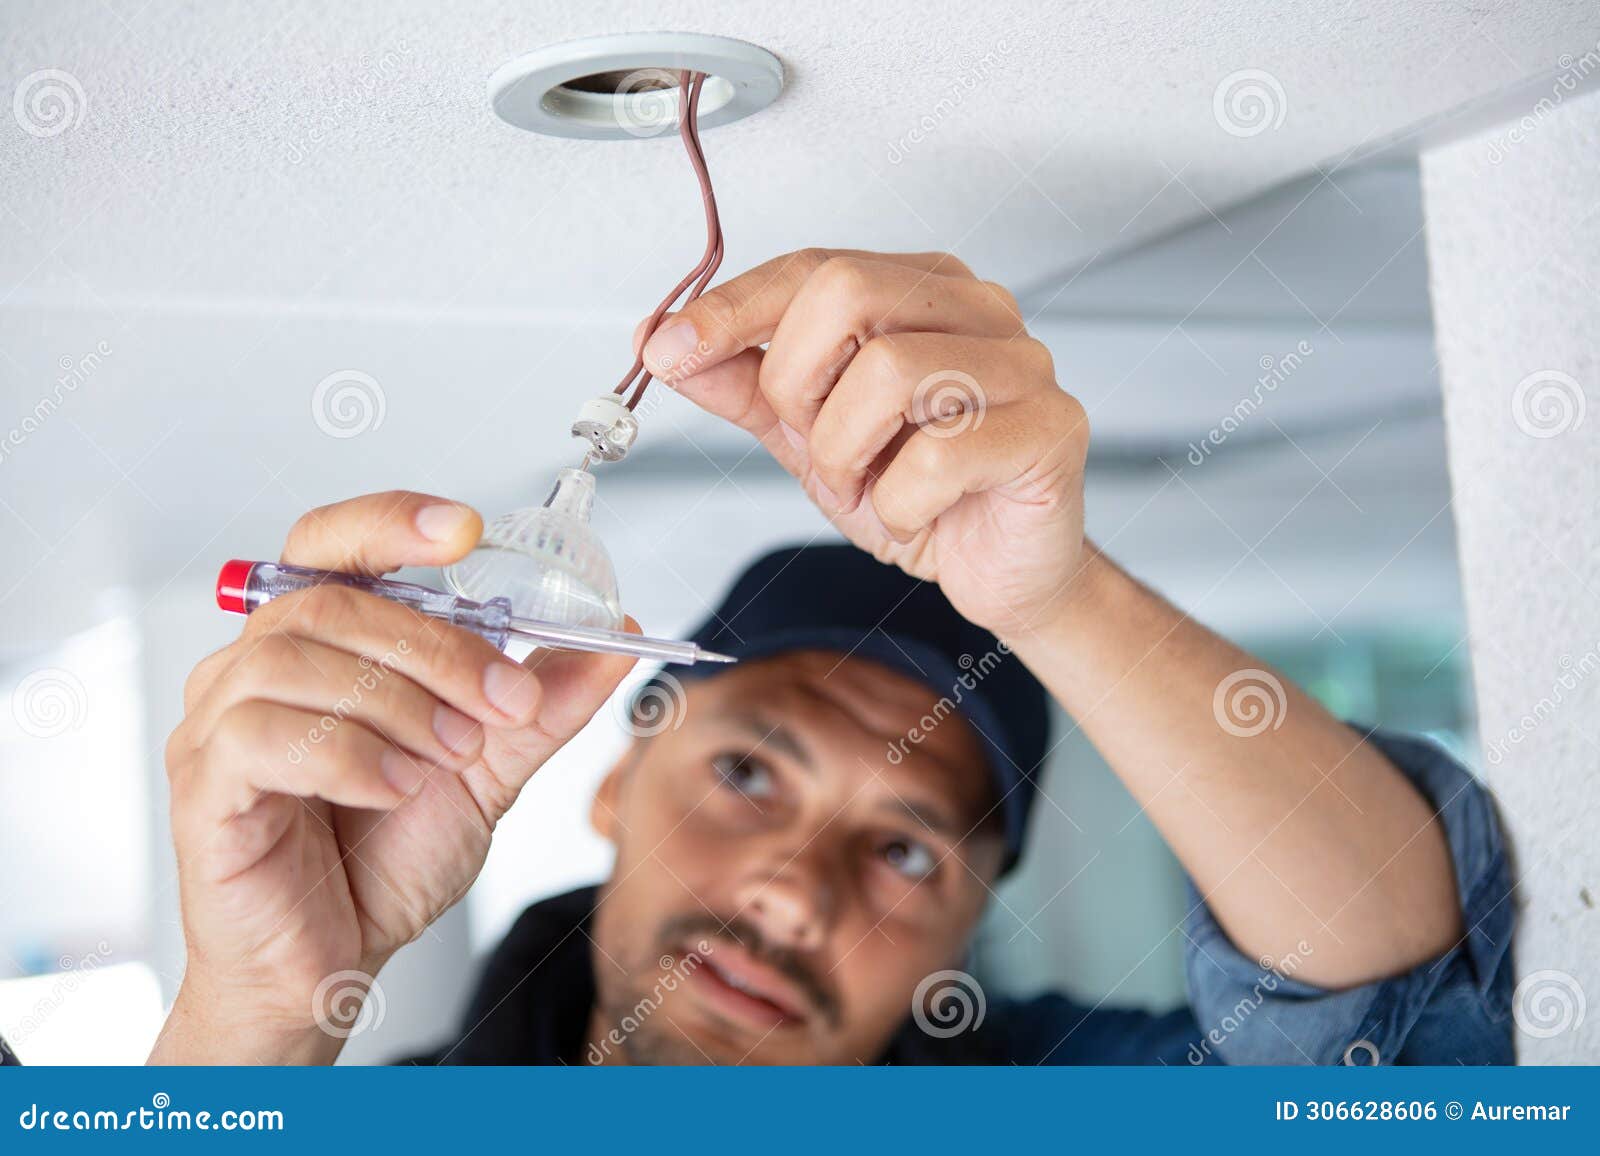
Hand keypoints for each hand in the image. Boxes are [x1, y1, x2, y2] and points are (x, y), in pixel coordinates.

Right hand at [153, 492, 634, 1061]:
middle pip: (335, 602)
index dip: (391, 522)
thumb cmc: (386, 855)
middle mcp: (258, 665)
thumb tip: (615, 636)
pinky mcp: (204, 783)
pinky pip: (263, 735)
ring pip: (298, 659)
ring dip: (400, 705)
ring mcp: (217, 720)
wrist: (335, 960)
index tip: (466, 531)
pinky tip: (395, 789)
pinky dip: (350, 757)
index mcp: (321, 643)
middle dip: (438, 646)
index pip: (333, 543)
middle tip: (503, 701)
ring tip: (451, 757)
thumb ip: (543, 701)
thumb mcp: (488, 767)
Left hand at [640, 249, 1088, 638]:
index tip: (669, 347)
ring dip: (847, 454)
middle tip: (812, 444)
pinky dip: (901, 503)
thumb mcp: (810, 436)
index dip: (733, 308)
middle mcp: (977, 309)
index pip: (814, 267)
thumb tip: (662, 339)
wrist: (1000, 570)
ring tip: (868, 486)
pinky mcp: (1052, 428)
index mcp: (921, 290)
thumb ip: (743, 385)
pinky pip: (939, 455)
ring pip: (889, 372)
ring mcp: (1024, 364)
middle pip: (847, 294)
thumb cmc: (923, 493)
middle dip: (798, 385)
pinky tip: (917, 513)